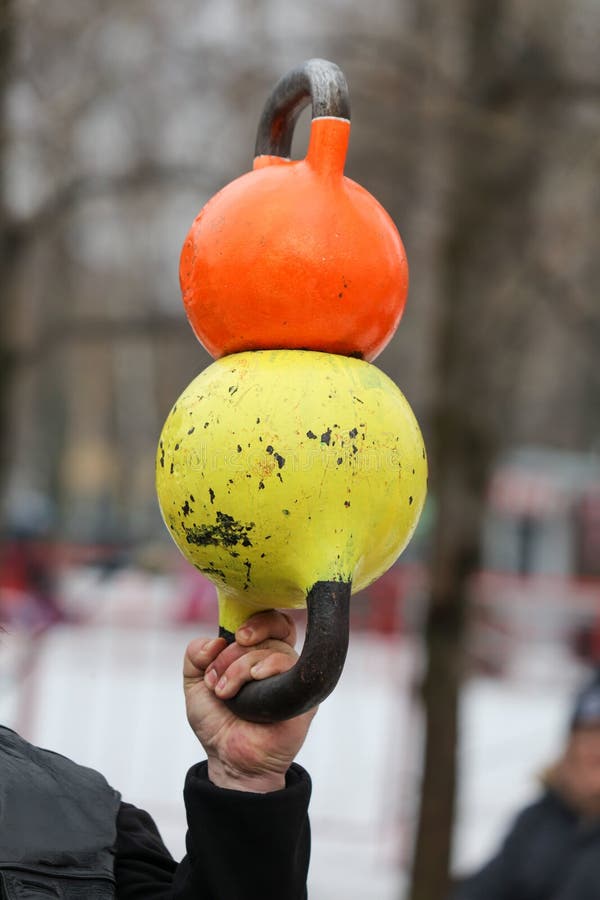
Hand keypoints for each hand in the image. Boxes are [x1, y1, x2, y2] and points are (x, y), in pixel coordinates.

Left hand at [183, 610, 316, 791]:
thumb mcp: (195, 682)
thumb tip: (214, 641)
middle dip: (237, 649)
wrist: (229, 759)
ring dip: (240, 667)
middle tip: (218, 672)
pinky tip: (253, 682)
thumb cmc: (217, 722)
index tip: (235, 637)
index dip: (255, 622)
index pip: (270, 620)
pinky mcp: (303, 694)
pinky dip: (267, 667)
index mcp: (260, 652)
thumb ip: (195, 654)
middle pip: (271, 630)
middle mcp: (280, 661)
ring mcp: (292, 677)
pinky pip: (291, 665)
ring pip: (274, 649)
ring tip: (225, 693)